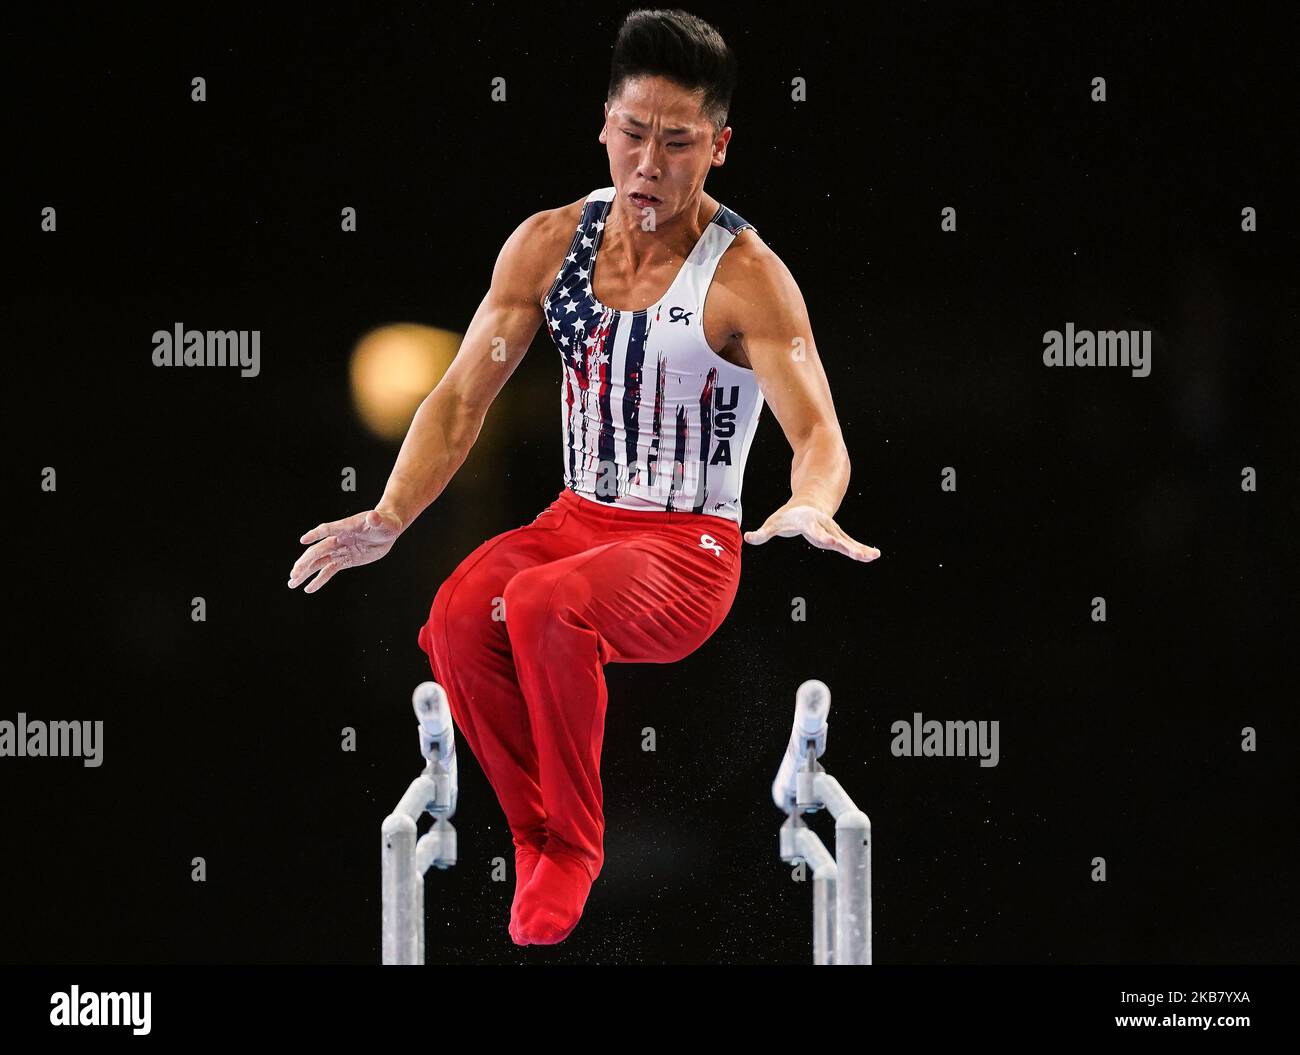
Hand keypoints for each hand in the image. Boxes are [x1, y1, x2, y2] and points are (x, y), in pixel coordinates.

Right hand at [288, 509, 403, 592]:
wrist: (387, 529)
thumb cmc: (386, 522)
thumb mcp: (384, 522)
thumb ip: (376, 520)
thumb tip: (372, 516)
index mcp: (345, 527)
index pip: (327, 530)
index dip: (316, 534)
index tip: (303, 540)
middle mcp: (338, 539)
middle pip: (318, 551)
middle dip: (305, 562)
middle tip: (294, 574)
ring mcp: (340, 551)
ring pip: (319, 562)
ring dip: (305, 572)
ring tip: (292, 583)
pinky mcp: (345, 560)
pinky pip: (328, 571)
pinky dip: (319, 580)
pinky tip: (308, 589)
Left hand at [743, 502, 879, 561]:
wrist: (809, 502)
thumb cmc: (789, 516)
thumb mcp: (774, 523)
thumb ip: (763, 533)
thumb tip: (748, 538)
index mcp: (809, 523)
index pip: (815, 531)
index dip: (822, 536)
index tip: (830, 540)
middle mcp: (825, 527)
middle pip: (836, 538)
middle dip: (846, 546)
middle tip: (857, 553)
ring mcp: (834, 531)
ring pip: (848, 542)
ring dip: (859, 549)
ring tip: (873, 556)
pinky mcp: (839, 537)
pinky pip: (852, 544)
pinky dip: (862, 550)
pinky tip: (874, 555)